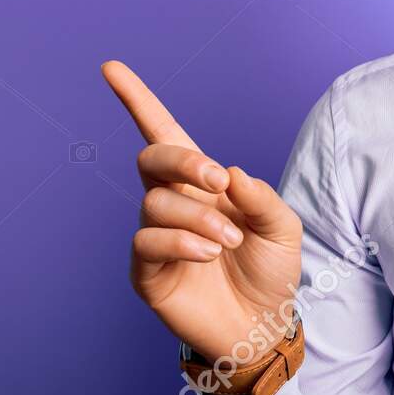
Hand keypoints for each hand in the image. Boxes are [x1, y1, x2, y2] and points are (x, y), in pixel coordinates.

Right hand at [101, 60, 302, 362]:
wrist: (263, 327)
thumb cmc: (270, 273)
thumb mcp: (282, 229)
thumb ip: (261, 197)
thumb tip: (228, 171)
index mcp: (204, 184)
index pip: (164, 133)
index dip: (137, 101)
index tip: (111, 68)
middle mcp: (174, 203)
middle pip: (153, 159)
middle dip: (183, 162)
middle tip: (217, 183)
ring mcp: (156, 236)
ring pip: (156, 203)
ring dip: (197, 218)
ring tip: (228, 242)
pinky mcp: (147, 271)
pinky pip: (148, 241)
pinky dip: (182, 242)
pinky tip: (207, 254)